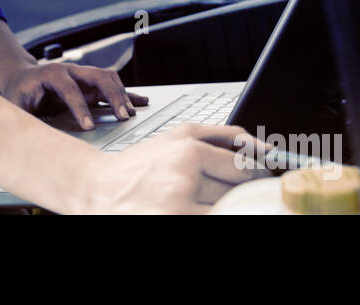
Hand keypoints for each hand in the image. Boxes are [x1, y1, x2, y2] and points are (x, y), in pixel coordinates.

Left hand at [0, 61, 149, 129]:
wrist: (22, 76)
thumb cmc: (19, 91)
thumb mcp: (15, 105)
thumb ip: (23, 117)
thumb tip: (30, 137)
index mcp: (51, 74)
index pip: (70, 89)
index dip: (79, 107)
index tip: (88, 126)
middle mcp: (71, 70)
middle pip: (97, 76)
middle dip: (112, 95)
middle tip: (123, 116)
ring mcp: (83, 75)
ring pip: (108, 78)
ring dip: (122, 94)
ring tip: (131, 113)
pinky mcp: (90, 84)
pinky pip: (112, 86)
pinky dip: (127, 94)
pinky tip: (141, 101)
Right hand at [74, 124, 273, 213]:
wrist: (95, 190)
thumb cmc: (137, 165)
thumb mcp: (176, 136)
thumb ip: (223, 134)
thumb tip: (264, 147)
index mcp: (187, 153)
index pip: (243, 168)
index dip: (251, 175)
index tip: (254, 178)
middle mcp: (182, 184)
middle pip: (235, 194)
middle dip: (230, 192)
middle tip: (211, 190)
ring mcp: (177, 212)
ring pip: (224, 212)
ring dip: (217, 207)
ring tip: (195, 199)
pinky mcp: (172, 226)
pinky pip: (208, 219)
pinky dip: (204, 213)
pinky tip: (189, 207)